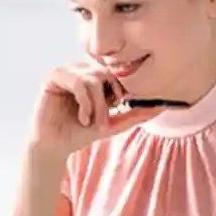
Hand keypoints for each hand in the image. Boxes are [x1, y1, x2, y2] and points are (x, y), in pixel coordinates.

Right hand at [30, 64, 165, 155]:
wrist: (55, 146)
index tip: (120, 107)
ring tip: (91, 123)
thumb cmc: (80, 133)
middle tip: (104, 123)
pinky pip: (78, 82)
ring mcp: (67, 70)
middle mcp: (81, 69)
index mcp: (94, 76)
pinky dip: (85, 102)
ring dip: (97, 105)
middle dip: (109, 101)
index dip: (121, 88)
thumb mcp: (112, 123)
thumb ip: (134, 114)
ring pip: (94, 79)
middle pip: (106, 74)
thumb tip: (161, 107)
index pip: (115, 72)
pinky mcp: (53, 76)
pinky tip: (82, 118)